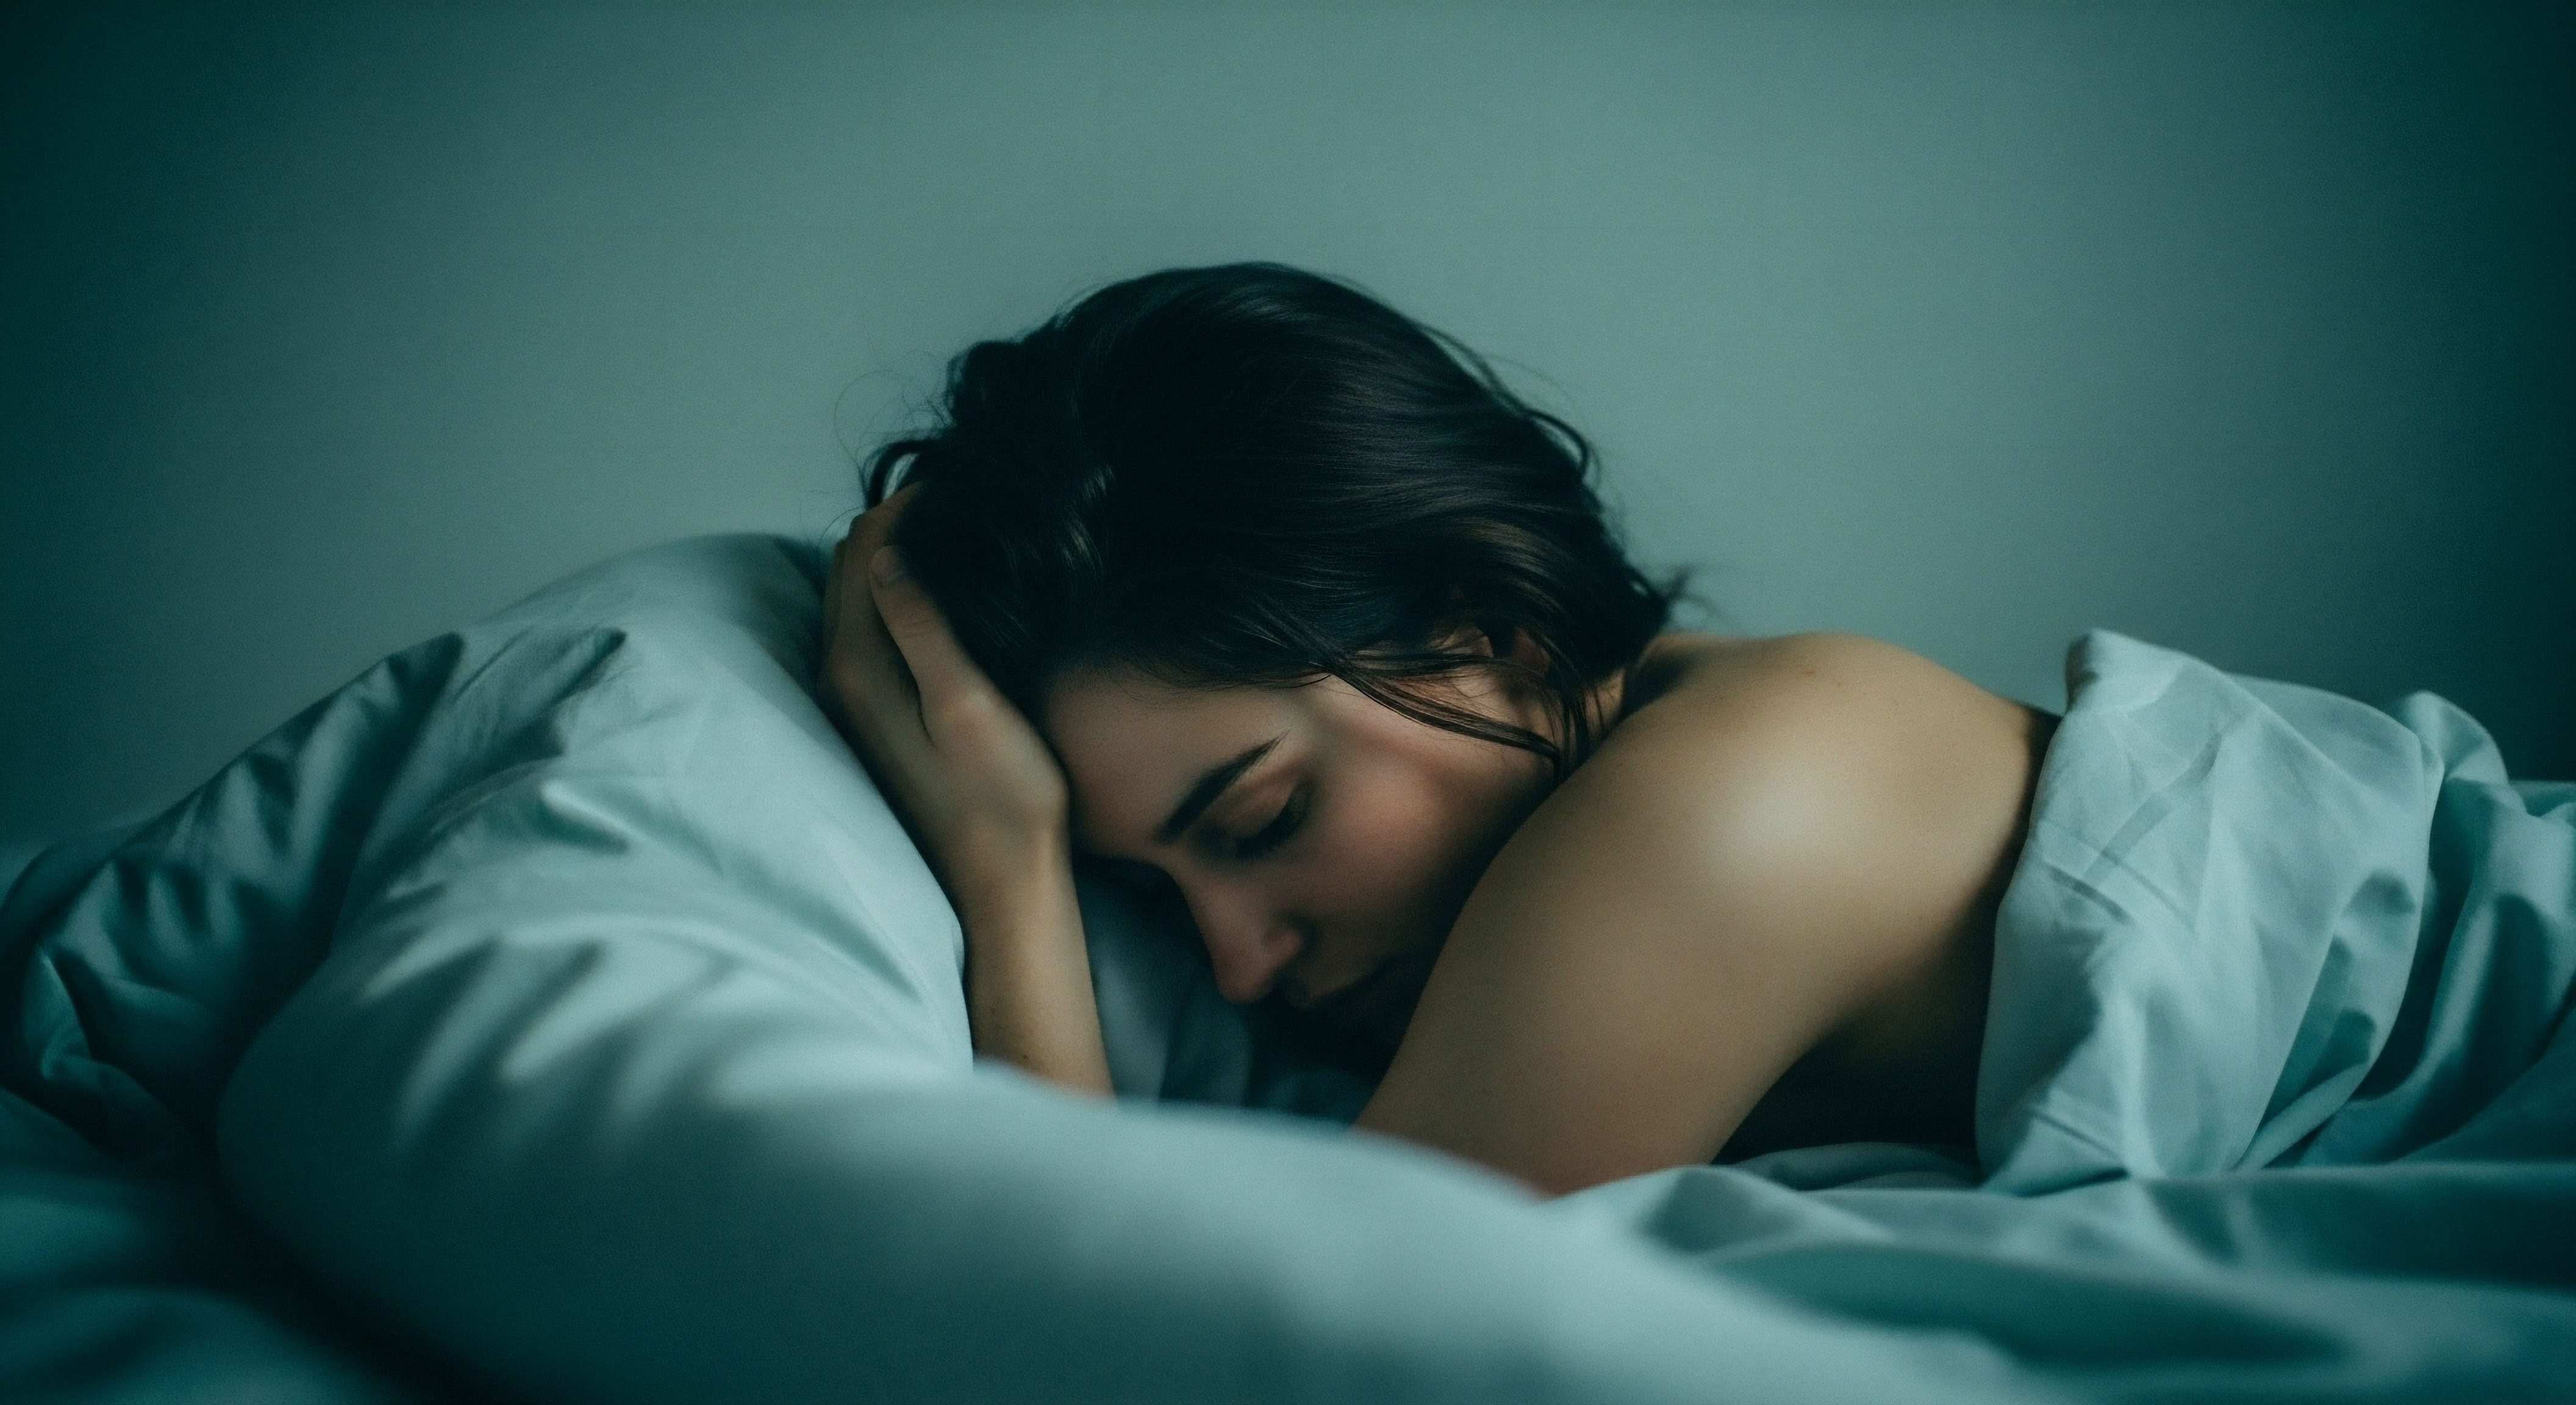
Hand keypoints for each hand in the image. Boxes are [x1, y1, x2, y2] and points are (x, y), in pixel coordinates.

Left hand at [820, 489, 1070, 903]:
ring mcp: (853, 702)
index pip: (863, 552)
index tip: (957, 486)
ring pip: (854, 599)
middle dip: (893, 524)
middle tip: (955, 500)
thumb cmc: (1002, 794)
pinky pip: (868, 632)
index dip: (905, 507)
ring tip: (949, 533)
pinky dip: (893, 596)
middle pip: (848, 569)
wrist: (1000, 877)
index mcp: (858, 667)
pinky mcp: (875, 719)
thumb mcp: (967, 702)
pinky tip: (935, 595)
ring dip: (891, 559)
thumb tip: (890, 554)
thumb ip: (922, 627)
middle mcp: (840, 680)